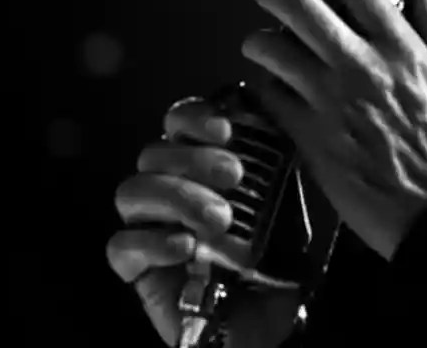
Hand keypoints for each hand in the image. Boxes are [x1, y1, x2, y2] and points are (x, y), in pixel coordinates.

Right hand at [106, 97, 301, 347]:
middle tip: (234, 177)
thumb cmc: (293, 253)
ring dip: (176, 197)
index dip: (195, 117)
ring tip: (220, 221)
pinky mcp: (138, 269)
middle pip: (154, 152)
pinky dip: (151, 241)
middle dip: (192, 159)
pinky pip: (121, 245)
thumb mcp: (305, 196)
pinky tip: (187, 248)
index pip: (180, 121)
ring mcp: (151, 227)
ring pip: (132, 191)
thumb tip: (282, 106)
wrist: (281, 320)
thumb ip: (291, 151)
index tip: (227, 129)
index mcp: (205, 162)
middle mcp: (173, 187)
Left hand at [241, 0, 426, 259]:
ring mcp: (330, 102)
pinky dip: (260, 84)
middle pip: (301, 8)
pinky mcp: (309, 137)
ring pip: (272, 50)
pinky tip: (265, 85)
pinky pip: (268, 97)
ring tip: (259, 42)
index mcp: (402, 49)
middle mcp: (361, 67)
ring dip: (259, 39)